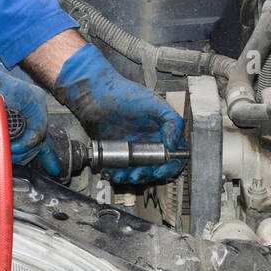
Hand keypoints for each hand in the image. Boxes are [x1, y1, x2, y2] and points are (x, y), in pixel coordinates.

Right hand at [0, 50, 51, 168]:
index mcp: (18, 111)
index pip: (37, 136)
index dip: (45, 155)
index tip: (52, 169)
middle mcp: (29, 106)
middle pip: (40, 140)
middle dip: (26, 157)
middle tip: (8, 162)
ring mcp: (34, 103)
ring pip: (38, 140)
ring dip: (17, 153)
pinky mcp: (35, 101)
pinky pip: (36, 133)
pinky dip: (22, 145)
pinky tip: (8, 147)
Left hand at [51, 43, 185, 183]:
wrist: (95, 95)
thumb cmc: (124, 93)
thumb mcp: (153, 103)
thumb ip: (171, 122)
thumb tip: (174, 145)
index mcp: (162, 131)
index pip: (174, 155)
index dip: (169, 166)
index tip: (159, 171)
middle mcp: (149, 141)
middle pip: (156, 167)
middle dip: (147, 174)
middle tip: (137, 174)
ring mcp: (132, 148)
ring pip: (138, 171)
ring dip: (132, 177)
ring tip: (123, 175)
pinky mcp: (116, 152)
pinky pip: (120, 169)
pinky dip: (118, 173)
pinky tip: (112, 171)